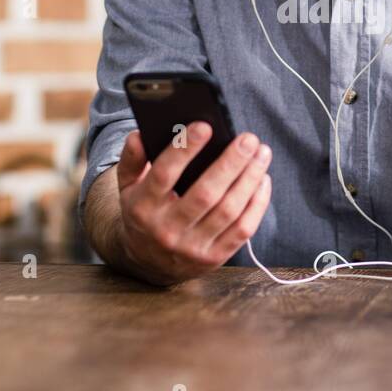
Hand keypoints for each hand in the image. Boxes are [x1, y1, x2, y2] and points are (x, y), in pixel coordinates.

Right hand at [113, 123, 272, 284]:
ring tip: (262, 153)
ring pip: (229, 210)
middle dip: (231, 163)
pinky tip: (263, 180)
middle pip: (205, 193)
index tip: (205, 126)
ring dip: (250, 179)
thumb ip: (132, 159)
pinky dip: (257, 203)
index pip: (164, 175)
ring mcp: (192, 247)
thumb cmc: (144, 213)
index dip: (184, 150)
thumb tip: (140, 134)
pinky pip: (243, 229)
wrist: (150, 264)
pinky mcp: (214, 258)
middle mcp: (167, 229)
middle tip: (249, 139)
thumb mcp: (128, 187)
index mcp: (143, 207)